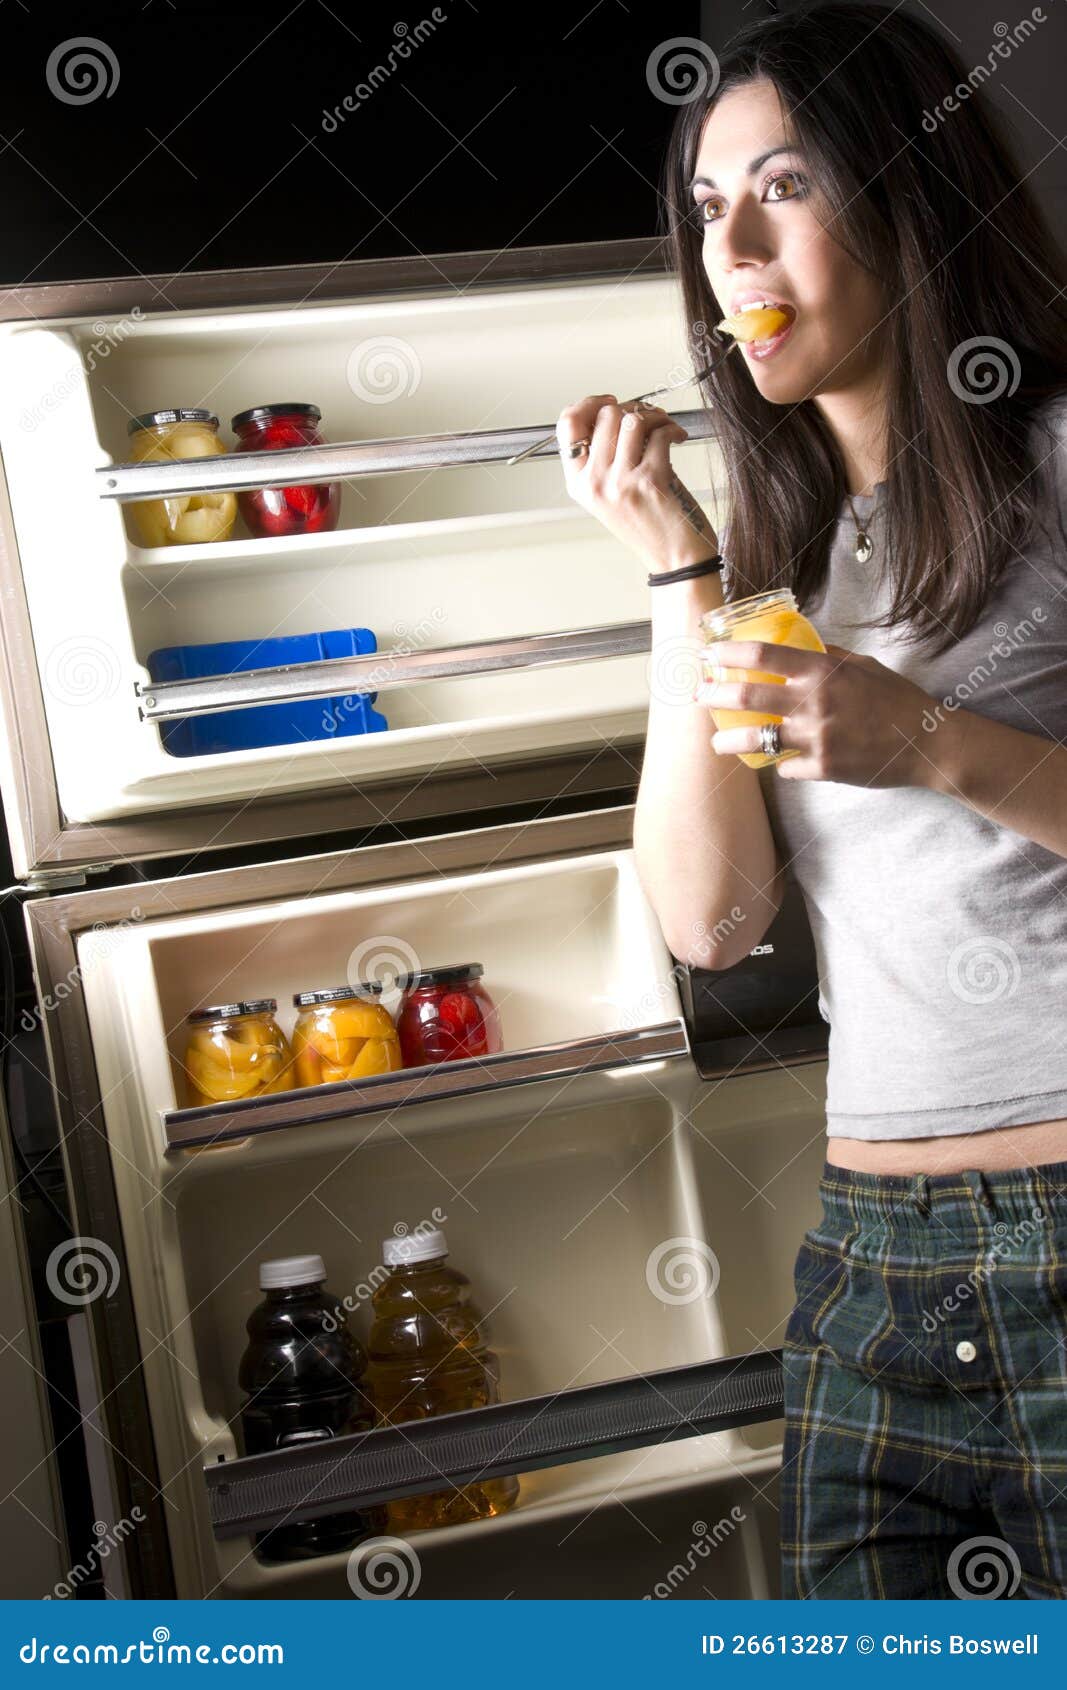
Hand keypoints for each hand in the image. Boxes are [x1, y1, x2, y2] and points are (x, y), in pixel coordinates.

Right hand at [556, 393, 718, 571]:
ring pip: (632, 420)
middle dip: (632, 408)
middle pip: (605, 415)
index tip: (610, 401)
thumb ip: (604, 458)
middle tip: (648, 418)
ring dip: (655, 415)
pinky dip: (673, 429)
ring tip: (665, 426)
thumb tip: (614, 410)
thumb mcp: (611, 494)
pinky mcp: (650, 481)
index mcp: (579, 484)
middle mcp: (595, 483)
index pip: (567, 425)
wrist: (675, 558)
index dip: (589, 403)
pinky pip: (659, 433)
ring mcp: (621, 482)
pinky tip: (678, 438)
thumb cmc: (649, 526)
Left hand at [694, 639, 942, 787]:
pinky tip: (779, 760)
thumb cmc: (897, 700)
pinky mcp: (822, 768)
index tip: (708, 654)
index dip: (728, 653)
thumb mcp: (863, 666)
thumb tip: (798, 643)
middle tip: (698, 695)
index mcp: (823, 670)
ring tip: (718, 740)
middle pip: (746, 694)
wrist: (927, 743)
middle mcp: (814, 702)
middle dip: (713, 694)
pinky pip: (785, 767)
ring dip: (728, 740)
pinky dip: (780, 763)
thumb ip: (828, 656)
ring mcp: (816, 738)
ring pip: (754, 739)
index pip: (762, 654)